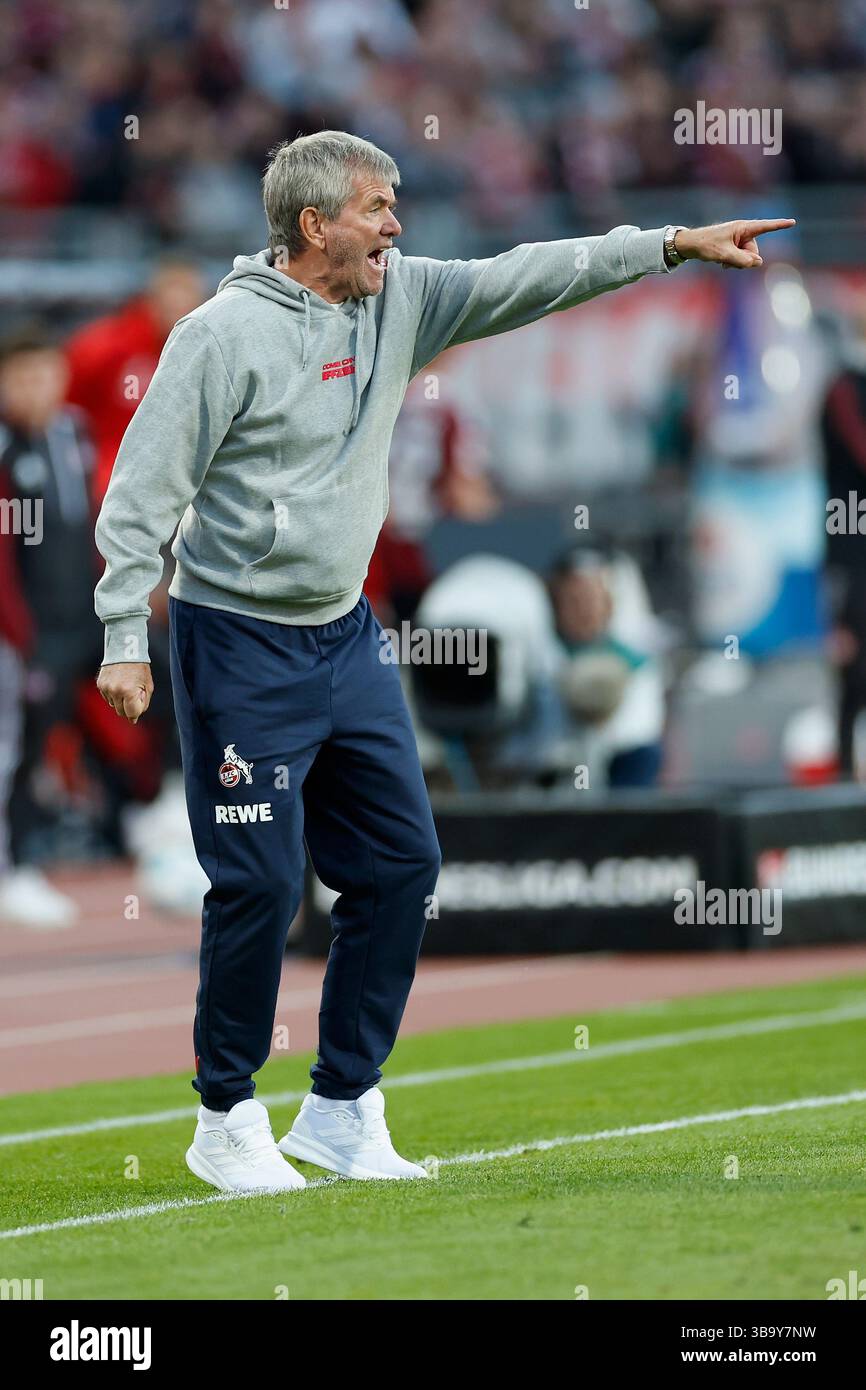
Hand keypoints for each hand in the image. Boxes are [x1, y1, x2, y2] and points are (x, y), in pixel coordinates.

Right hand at [96, 662, 152, 722]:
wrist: (126, 650)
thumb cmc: (140, 668)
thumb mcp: (148, 686)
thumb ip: (143, 704)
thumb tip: (134, 718)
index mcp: (129, 692)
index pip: (132, 714)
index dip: (137, 712)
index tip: (139, 705)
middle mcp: (115, 691)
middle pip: (121, 712)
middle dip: (128, 708)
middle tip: (134, 695)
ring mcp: (106, 688)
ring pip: (113, 706)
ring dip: (121, 701)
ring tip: (127, 686)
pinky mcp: (100, 684)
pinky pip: (107, 698)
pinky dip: (113, 695)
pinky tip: (119, 684)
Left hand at [676, 219, 795, 269]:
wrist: (691, 245)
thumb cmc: (706, 245)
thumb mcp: (725, 255)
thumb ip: (743, 260)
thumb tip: (758, 262)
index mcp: (742, 228)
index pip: (765, 226)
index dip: (779, 225)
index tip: (793, 222)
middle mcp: (743, 232)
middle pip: (754, 251)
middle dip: (744, 259)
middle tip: (728, 261)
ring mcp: (738, 240)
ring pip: (747, 257)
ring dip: (737, 263)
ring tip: (722, 261)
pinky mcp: (734, 247)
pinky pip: (741, 259)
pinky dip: (733, 263)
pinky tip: (722, 263)